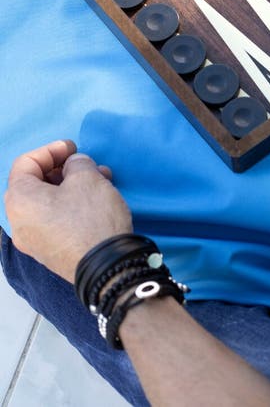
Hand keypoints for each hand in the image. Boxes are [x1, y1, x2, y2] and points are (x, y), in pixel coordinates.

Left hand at [4, 140, 131, 282]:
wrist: (107, 267)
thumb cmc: (91, 216)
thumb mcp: (86, 176)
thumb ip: (76, 163)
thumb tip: (73, 167)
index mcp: (20, 200)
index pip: (25, 163)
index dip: (50, 150)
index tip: (74, 148)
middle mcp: (18, 222)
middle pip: (34, 183)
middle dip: (62, 168)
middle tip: (86, 163)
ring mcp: (33, 241)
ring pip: (48, 202)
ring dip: (71, 185)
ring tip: (100, 179)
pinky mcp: (49, 252)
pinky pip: (54, 219)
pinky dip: (71, 204)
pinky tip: (96, 199)